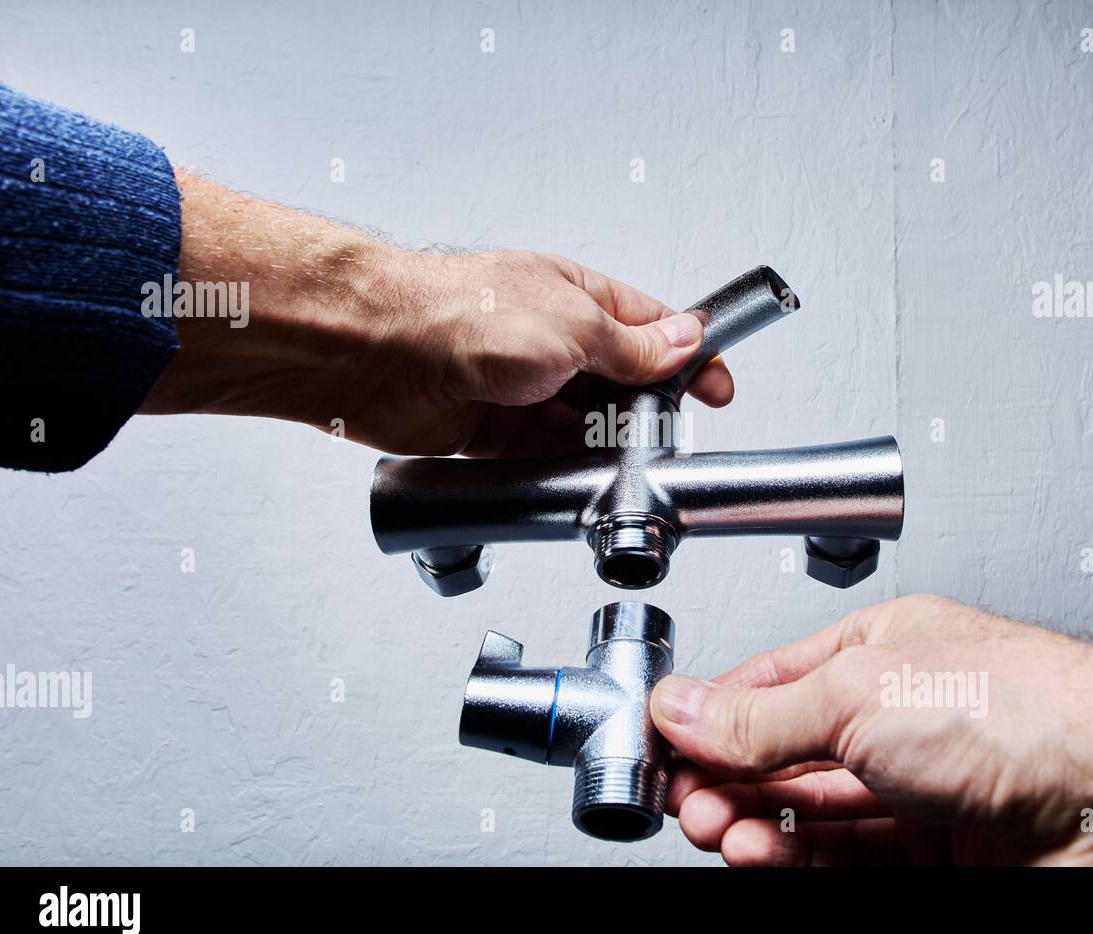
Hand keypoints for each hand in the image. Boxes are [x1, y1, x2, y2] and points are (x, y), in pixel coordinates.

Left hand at [141, 172, 732, 455]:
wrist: (376, 353)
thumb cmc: (460, 312)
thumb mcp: (573, 325)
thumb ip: (632, 346)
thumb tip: (683, 340)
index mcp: (576, 297)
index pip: (652, 329)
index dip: (689, 358)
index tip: (717, 388)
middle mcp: (551, 340)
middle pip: (622, 383)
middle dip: (646, 411)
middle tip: (666, 435)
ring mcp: (523, 385)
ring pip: (584, 426)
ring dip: (603, 445)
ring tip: (622, 461)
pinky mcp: (494, 429)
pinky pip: (545, 455)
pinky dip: (565, 468)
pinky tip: (579, 476)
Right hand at [651, 595, 1092, 864]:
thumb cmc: (1023, 709)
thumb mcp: (857, 697)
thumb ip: (761, 715)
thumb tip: (685, 707)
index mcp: (880, 649)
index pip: (770, 681)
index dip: (712, 713)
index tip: (663, 743)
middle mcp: (897, 713)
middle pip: (784, 749)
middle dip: (725, 775)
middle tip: (684, 798)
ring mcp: (914, 783)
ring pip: (807, 808)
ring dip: (751, 820)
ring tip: (717, 829)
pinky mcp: (932, 848)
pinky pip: (841, 851)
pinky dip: (793, 853)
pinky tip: (761, 852)